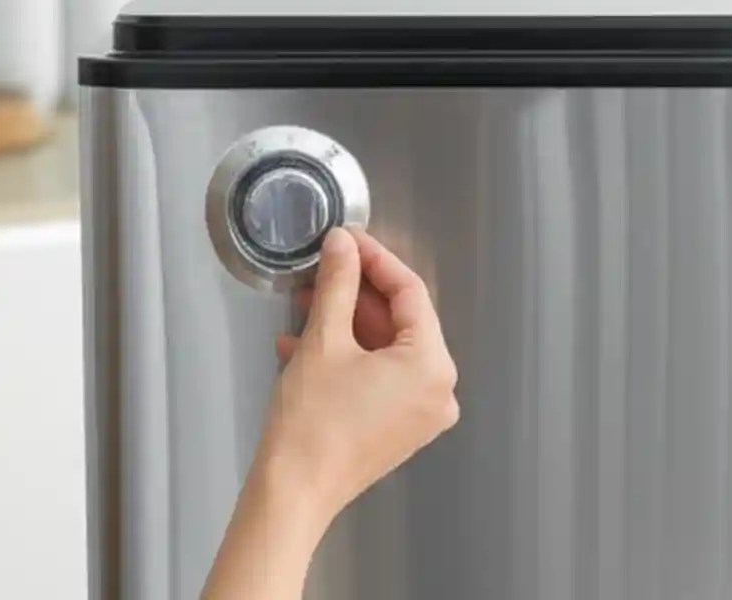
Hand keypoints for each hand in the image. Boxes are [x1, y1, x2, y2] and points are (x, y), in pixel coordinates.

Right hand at [250, 227, 459, 524]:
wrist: (293, 492)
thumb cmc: (311, 423)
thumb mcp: (323, 340)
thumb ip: (337, 284)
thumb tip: (342, 246)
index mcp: (432, 365)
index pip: (410, 292)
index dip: (375, 258)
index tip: (347, 239)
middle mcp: (438, 390)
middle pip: (401, 320)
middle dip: (357, 292)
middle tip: (324, 268)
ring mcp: (421, 413)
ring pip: (387, 348)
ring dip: (347, 323)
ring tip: (306, 305)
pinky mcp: (400, 427)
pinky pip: (381, 375)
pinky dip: (349, 356)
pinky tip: (305, 345)